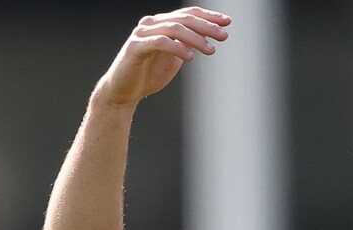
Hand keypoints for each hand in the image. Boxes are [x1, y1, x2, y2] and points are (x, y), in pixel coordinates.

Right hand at [95, 6, 231, 108]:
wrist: (124, 91)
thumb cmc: (149, 74)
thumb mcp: (176, 57)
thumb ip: (188, 44)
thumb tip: (209, 35)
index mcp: (162, 24)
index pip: (188, 14)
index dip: (208, 16)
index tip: (228, 22)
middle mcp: (151, 24)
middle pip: (183, 18)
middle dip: (206, 26)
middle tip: (224, 35)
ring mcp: (142, 34)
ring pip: (174, 28)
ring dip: (195, 38)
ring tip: (211, 51)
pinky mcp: (135, 47)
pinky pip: (160, 42)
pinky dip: (177, 48)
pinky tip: (190, 57)